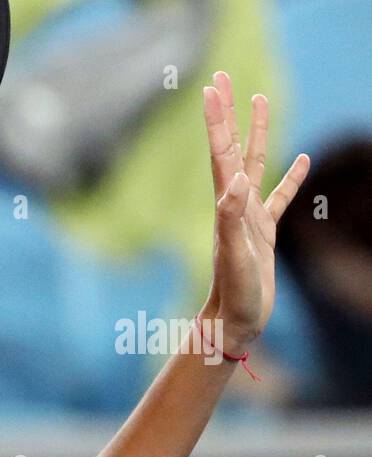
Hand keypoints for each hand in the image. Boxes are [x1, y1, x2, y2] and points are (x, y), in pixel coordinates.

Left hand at [200, 71, 310, 352]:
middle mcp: (234, 205)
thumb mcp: (235, 253)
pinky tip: (300, 160)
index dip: (218, 120)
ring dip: (257, 132)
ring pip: (255, 164)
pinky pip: (280, 197)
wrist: (234, 322)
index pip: (221, 153)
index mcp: (226, 204)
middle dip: (229, 113)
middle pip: (232, 148)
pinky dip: (290, 177)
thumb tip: (234, 183)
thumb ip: (232, 218)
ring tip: (261, 99)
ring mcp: (249, 216)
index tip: (212, 87)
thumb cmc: (234, 292)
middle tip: (224, 78)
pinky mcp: (264, 232)